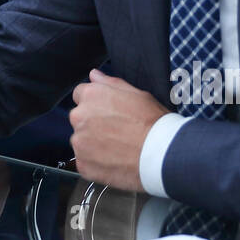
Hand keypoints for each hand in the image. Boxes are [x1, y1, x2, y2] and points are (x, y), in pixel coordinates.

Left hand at [69, 68, 167, 191]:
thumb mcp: (136, 93)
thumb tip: (94, 75)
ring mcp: (79, 142)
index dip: (95, 103)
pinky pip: (85, 161)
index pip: (80, 94)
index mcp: (91, 96)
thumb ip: (110, 83)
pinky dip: (95, 163)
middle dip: (92, 123)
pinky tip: (114, 161)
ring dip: (93, 143)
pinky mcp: (83, 164)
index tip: (106, 112)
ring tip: (117, 148)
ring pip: (81, 140)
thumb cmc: (152, 122)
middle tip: (115, 132)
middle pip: (79, 118)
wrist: (160, 154)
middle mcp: (80, 116)